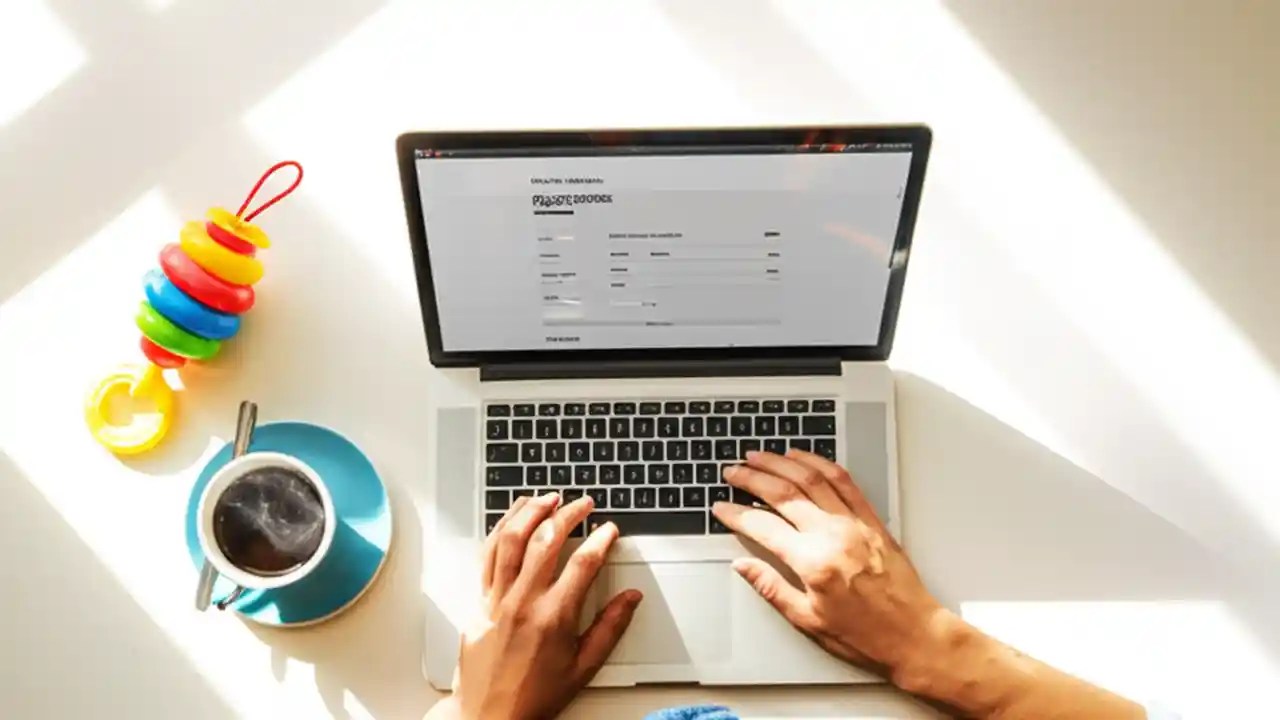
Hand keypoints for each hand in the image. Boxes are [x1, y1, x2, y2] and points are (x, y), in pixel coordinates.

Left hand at [439, 492, 641, 719]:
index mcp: (553, 619)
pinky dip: (500, 529)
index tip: (610, 530)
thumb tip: (631, 599)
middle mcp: (523, 603)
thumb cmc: (533, 696)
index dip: (601, 540)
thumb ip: (610, 628)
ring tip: (548, 498)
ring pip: (511, 539)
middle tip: (583, 504)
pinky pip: (487, 554)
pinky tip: (513, 516)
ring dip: (531, 512)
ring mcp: (497, 598)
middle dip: (569, 514)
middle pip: (547, 541)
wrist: (488, 715)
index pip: (583, 564)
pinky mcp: (479, 600)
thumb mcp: (583, 667)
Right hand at [712, 450, 941, 680]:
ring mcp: (854, 523)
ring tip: (759, 456)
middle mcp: (832, 535)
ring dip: (781, 463)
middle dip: (752, 478)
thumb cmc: (866, 635)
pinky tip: (803, 459)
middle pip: (784, 494)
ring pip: (811, 479)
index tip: (721, 507)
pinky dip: (820, 464)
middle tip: (732, 472)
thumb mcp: (808, 620)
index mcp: (813, 563)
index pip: (763, 527)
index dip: (737, 515)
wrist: (915, 634)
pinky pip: (844, 481)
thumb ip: (772, 588)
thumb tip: (743, 567)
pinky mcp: (871, 519)